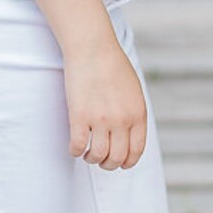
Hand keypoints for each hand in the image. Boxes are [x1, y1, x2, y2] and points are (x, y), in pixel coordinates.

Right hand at [64, 40, 147, 169]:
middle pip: (116, 158)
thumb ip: (134, 114)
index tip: (118, 162)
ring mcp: (100, 120)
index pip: (135, 152)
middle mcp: (121, 120)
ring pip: (97, 156)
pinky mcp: (79, 116)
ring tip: (87, 153)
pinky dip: (75, 151)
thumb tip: (129, 136)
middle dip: (108, 164)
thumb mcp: (134, 92)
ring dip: (91, 158)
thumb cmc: (113, 67)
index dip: (126, 162)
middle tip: (100, 159)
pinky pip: (77, 146)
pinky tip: (75, 146)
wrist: (93, 48)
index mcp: (137, 115)